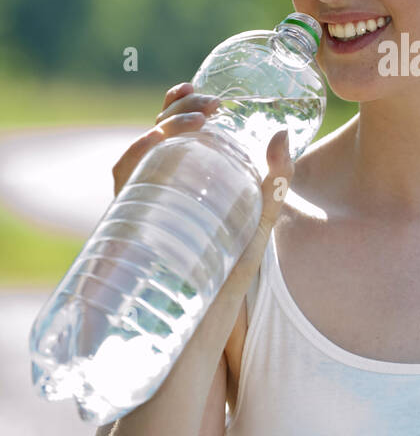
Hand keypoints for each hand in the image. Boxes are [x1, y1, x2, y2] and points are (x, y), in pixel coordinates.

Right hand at [110, 82, 293, 294]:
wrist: (189, 348)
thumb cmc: (218, 294)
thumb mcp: (254, 236)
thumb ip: (271, 192)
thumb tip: (282, 135)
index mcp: (179, 196)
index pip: (170, 140)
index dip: (177, 108)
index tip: (196, 86)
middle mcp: (153, 200)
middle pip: (154, 141)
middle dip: (177, 111)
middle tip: (211, 101)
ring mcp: (138, 216)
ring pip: (136, 157)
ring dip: (162, 127)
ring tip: (199, 118)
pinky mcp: (128, 234)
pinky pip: (122, 186)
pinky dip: (135, 156)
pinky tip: (157, 141)